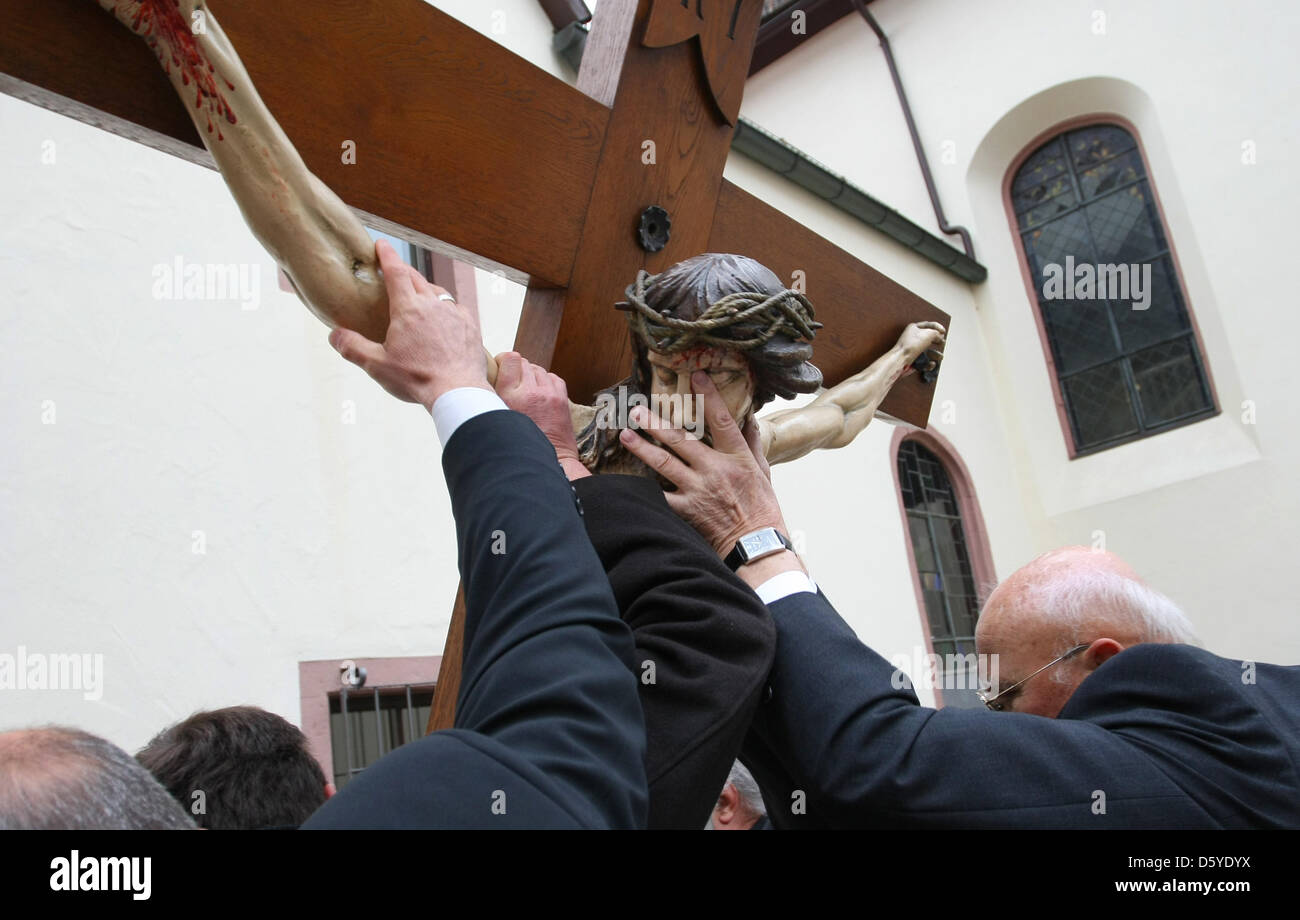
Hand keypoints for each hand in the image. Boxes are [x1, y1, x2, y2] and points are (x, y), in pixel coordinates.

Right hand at [329, 239, 489, 408]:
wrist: (457, 391)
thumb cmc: (417, 378)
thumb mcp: (377, 365)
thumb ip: (353, 347)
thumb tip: (335, 334)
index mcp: (408, 308)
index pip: (396, 272)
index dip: (387, 256)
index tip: (381, 245)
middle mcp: (433, 304)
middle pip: (417, 278)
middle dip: (404, 270)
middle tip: (395, 269)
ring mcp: (454, 314)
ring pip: (438, 291)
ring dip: (426, 288)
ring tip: (419, 294)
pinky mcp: (470, 326)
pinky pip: (457, 308)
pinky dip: (447, 306)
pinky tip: (444, 315)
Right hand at [494, 352, 589, 479]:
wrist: (547, 459)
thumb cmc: (517, 445)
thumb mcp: (496, 420)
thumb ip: (492, 400)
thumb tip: (487, 379)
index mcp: (509, 396)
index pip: (510, 359)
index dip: (504, 360)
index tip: (501, 366)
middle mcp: (530, 391)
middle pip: (524, 362)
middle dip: (517, 369)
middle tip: (513, 381)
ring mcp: (548, 394)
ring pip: (538, 369)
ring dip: (531, 375)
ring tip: (527, 389)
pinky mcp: (561, 398)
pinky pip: (553, 377)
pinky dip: (546, 381)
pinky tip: (540, 392)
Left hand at [619, 371, 788, 557]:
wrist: (755, 546)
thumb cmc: (761, 509)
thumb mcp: (764, 472)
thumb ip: (752, 444)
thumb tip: (749, 418)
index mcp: (736, 457)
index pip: (721, 419)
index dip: (708, 395)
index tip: (696, 376)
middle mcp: (715, 470)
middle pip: (680, 439)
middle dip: (656, 422)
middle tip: (637, 409)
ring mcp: (698, 490)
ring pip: (664, 463)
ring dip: (642, 448)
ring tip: (625, 435)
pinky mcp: (686, 510)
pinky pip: (660, 496)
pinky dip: (643, 488)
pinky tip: (626, 478)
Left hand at [897, 320, 945, 361]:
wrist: (900, 360)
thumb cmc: (911, 345)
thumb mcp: (928, 334)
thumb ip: (937, 333)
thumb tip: (940, 336)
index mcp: (914, 328)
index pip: (928, 325)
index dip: (937, 327)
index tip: (944, 332)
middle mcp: (913, 339)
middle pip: (929, 338)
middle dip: (938, 340)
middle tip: (942, 343)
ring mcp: (913, 350)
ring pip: (928, 352)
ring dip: (936, 354)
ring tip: (940, 357)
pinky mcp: (913, 361)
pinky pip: (924, 362)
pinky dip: (929, 364)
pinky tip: (931, 364)